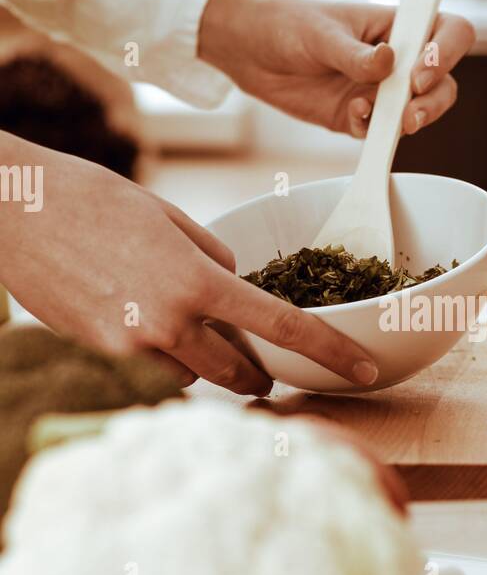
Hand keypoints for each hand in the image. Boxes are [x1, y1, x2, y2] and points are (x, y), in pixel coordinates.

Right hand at [0, 135, 379, 394]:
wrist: (12, 209)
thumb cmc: (89, 198)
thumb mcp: (166, 215)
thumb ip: (211, 256)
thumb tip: (235, 284)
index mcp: (197, 280)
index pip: (282, 326)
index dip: (330, 352)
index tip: (363, 372)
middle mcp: (168, 323)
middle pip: (238, 373)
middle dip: (255, 373)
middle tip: (259, 363)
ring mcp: (130, 347)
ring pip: (190, 377)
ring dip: (199, 362)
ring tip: (175, 322)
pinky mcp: (97, 357)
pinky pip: (148, 373)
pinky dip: (157, 358)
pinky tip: (138, 322)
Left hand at [198, 0, 474, 137]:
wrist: (250, 49)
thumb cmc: (288, 25)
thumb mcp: (321, 34)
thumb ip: (355, 55)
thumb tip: (388, 63)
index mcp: (397, 26)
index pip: (448, 32)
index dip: (446, 52)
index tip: (420, 71)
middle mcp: (398, 59)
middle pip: (444, 82)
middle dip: (434, 99)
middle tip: (409, 113)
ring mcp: (380, 90)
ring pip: (419, 111)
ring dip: (412, 120)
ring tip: (392, 123)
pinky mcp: (359, 116)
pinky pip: (380, 133)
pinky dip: (372, 130)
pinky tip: (352, 116)